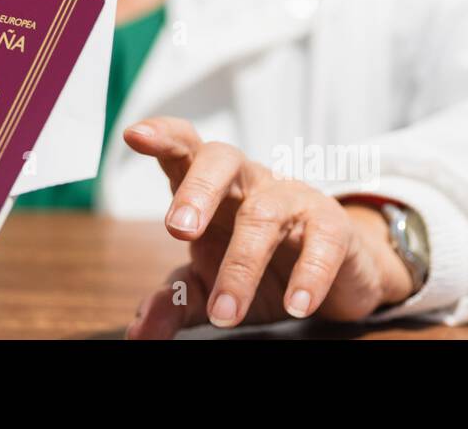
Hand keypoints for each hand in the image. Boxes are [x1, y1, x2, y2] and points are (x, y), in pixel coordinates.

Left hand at [122, 117, 413, 338]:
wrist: (333, 277)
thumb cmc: (260, 266)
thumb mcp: (210, 285)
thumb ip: (175, 300)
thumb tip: (139, 330)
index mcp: (211, 187)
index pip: (184, 148)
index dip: (162, 136)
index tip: (134, 135)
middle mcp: (249, 181)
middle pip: (221, 160)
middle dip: (197, 191)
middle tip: (177, 230)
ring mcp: (291, 197)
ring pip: (263, 213)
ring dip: (241, 265)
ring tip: (226, 312)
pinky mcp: (333, 225)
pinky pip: (322, 240)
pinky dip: (308, 274)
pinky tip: (295, 305)